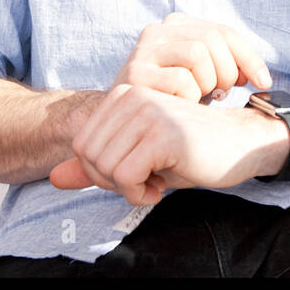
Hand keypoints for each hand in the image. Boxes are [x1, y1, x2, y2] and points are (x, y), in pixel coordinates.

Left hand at [49, 84, 279, 204]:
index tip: (133, 172)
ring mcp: (148, 112)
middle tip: (144, 181)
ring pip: (105, 169)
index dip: (101, 172)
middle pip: (89, 157)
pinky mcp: (163, 134)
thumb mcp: (136, 157)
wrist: (236, 146)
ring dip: (128, 189)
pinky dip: (139, 194)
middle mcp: (132, 96)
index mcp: (122, 94)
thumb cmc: (187, 152)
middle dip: (111, 182)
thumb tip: (53, 177)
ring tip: (155, 181)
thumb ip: (94, 166)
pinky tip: (162, 187)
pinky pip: (126, 178)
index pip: (81, 145)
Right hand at [113, 12, 271, 102]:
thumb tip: (262, 78)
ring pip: (197, 53)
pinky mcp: (134, 75)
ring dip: (208, 83)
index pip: (223, 31)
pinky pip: (180, 80)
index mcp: (176, 26)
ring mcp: (143, 52)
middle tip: (222, 93)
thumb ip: (228, 65)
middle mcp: (156, 32)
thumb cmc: (174, 100)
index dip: (249, 57)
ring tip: (200, 98)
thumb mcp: (204, 76)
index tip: (263, 82)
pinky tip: (182, 107)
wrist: (129, 124)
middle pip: (212, 39)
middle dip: (227, 71)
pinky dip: (190, 98)